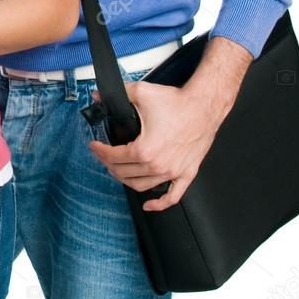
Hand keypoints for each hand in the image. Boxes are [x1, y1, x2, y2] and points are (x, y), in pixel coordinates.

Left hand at [88, 81, 220, 210]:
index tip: (94, 146)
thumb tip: (96, 96)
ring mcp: (173, 172)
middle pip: (124, 173)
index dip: (100, 151)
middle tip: (103, 155)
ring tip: (118, 170)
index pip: (114, 157)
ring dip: (126, 180)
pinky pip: (173, 196)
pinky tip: (149, 205)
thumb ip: (117, 95)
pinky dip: (159, 204)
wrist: (203, 106)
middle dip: (109, 164)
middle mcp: (158, 165)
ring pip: (142, 186)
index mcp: (145, 150)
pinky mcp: (187, 173)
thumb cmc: (176, 101)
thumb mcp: (140, 92)